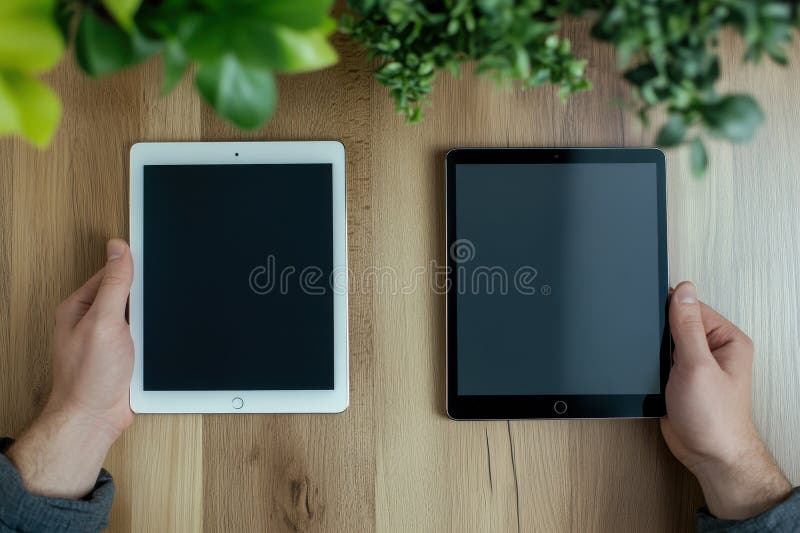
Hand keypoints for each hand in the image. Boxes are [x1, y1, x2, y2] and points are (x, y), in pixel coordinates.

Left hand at [7, 239, 134, 498]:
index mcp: (80, 306)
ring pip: (141, 315)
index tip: (153, 263)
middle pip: (129, 292)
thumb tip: (118, 249)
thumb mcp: (103, 321)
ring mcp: (110, 337)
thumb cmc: (89, 377)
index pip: (111, 272)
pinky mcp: (126, 353)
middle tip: (151, 306)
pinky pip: (147, 335)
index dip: (133, 267)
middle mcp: (93, 320)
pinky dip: (155, 337)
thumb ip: (113, 284)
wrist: (96, 418)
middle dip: (145, 296)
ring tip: (149, 330)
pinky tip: (155, 342)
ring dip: (151, 320)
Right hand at [661, 281, 790, 519]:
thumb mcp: (697, 365)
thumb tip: (683, 291)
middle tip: (661, 353)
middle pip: (677, 323)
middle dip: (661, 334)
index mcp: (727, 339)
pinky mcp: (681, 378)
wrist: (709, 455)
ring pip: (665, 342)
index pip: (692, 307)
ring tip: (661, 368)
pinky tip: (654, 374)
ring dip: (655, 351)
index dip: (669, 309)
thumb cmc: (714, 418)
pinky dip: (652, 365)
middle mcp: (714, 349)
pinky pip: (660, 360)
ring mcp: (697, 364)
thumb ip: (687, 326)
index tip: (653, 317)